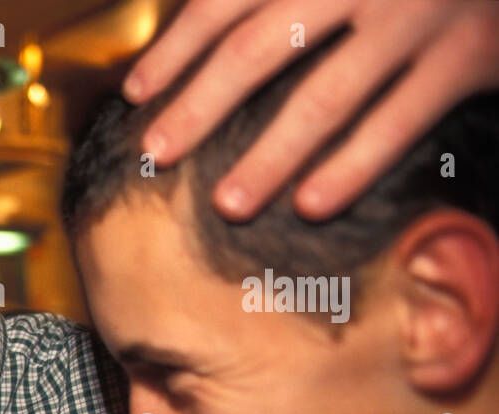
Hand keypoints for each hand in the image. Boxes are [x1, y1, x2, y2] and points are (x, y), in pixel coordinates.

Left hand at [124, 0, 498, 219]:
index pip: (228, 0)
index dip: (176, 47)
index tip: (137, 93)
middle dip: (200, 106)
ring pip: (324, 96)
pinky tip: (311, 205)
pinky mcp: (471, 53)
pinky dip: (351, 166)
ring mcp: (420, 15)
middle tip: (157, 154)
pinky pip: (398, 120)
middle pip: (259, 48)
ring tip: (227, 204)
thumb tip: (194, 38)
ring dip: (268, 156)